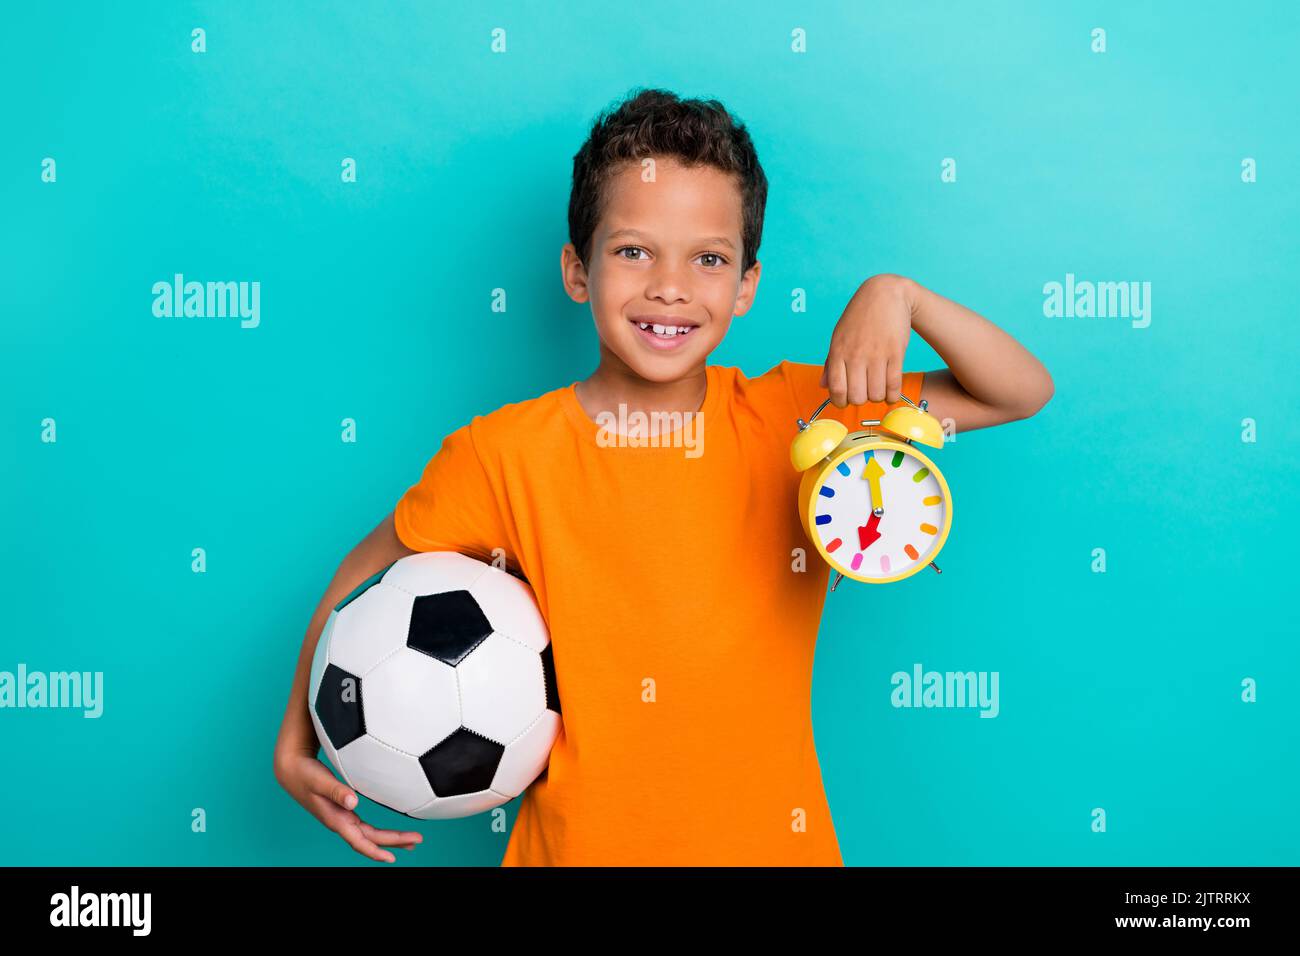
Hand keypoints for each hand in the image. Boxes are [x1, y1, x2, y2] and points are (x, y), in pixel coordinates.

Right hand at [274, 746, 423, 862]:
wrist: (291, 770)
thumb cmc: (305, 774)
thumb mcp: (319, 780)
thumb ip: (336, 790)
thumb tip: (354, 802)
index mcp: (335, 818)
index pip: (359, 841)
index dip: (375, 851)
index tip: (392, 858)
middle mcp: (340, 821)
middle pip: (370, 838)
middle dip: (394, 841)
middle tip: (417, 841)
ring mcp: (341, 817)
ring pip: (368, 834)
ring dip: (389, 838)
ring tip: (409, 841)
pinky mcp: (342, 811)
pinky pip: (364, 827)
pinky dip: (378, 832)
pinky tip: (388, 833)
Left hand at [819, 274, 914, 405]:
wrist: (885, 294)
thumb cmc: (859, 316)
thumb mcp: (838, 336)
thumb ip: (830, 363)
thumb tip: (823, 385)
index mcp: (838, 351)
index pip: (836, 389)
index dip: (840, 402)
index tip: (845, 401)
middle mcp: (856, 354)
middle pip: (857, 397)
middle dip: (860, 400)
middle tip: (864, 393)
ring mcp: (877, 354)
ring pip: (876, 394)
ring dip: (877, 398)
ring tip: (878, 390)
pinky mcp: (896, 352)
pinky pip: (894, 385)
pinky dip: (892, 395)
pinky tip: (890, 392)